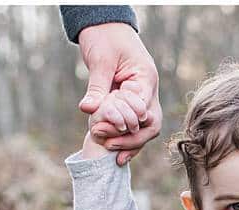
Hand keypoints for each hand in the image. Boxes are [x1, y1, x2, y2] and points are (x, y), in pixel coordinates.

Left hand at [77, 22, 161, 165]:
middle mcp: (148, 91)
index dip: (128, 125)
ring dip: (129, 142)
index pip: (144, 110)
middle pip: (150, 125)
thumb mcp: (100, 61)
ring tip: (111, 154)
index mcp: (146, 79)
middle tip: (108, 146)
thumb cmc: (105, 38)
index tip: (106, 133)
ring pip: (144, 128)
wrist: (105, 26)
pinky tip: (113, 150)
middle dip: (131, 139)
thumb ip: (97, 87)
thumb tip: (88, 110)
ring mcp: (141, 98)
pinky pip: (132, 124)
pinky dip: (124, 137)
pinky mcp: (130, 102)